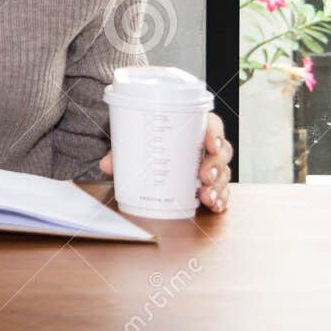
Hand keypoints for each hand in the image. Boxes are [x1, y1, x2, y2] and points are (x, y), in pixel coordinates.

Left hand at [98, 112, 232, 213]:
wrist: (148, 153)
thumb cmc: (149, 141)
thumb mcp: (136, 142)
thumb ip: (122, 152)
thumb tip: (107, 165)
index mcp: (193, 126)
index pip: (211, 124)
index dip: (215, 133)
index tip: (211, 144)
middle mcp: (206, 145)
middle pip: (222, 152)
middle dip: (215, 165)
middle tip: (205, 176)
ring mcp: (211, 165)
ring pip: (223, 174)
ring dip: (218, 186)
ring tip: (207, 197)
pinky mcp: (211, 183)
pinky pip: (222, 190)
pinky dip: (220, 199)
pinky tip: (215, 206)